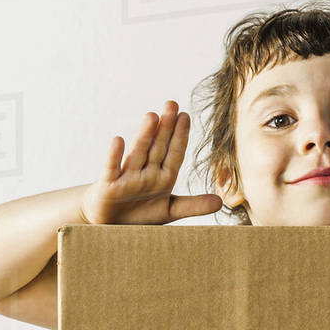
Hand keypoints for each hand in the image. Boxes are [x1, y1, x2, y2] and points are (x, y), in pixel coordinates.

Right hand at [79, 100, 222, 225]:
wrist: (111, 225)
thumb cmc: (140, 215)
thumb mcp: (170, 211)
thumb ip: (194, 205)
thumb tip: (220, 202)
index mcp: (164, 177)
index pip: (174, 153)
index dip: (180, 136)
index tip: (186, 115)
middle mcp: (147, 173)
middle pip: (157, 147)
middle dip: (165, 127)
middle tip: (171, 104)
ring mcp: (128, 178)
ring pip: (138, 154)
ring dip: (145, 136)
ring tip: (152, 116)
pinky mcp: (108, 186)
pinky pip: (112, 169)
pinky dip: (115, 156)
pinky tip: (118, 140)